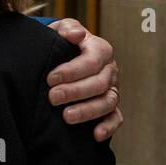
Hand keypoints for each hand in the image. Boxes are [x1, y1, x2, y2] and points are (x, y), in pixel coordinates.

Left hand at [45, 19, 121, 141]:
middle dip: (75, 92)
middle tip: (52, 98)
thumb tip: (75, 35)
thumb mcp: (60, 30)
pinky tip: (94, 135)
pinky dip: (108, 127)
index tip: (50, 78)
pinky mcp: (110, 107)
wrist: (60, 57)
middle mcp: (109, 70)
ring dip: (88, 111)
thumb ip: (66, 28)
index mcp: (100, 50)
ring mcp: (111, 89)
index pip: (92, 60)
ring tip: (66, 117)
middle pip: (99, 83)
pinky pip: (115, 118)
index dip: (72, 71)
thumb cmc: (59, 43)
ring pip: (107, 102)